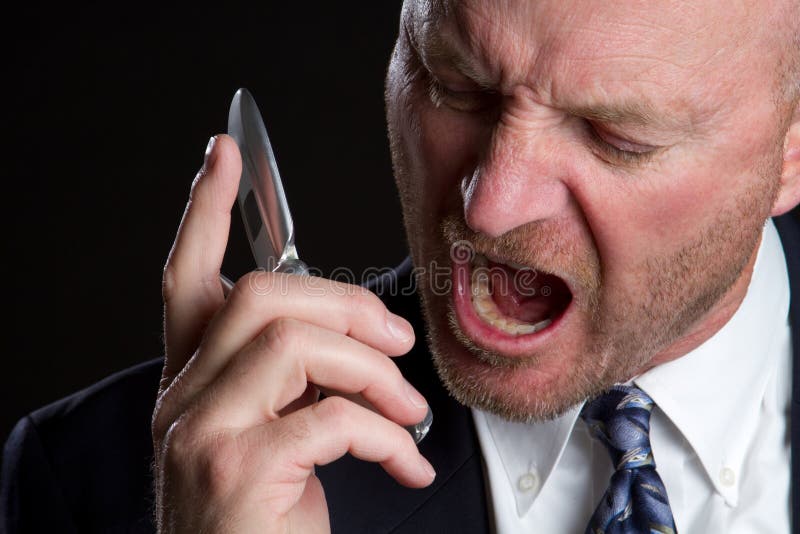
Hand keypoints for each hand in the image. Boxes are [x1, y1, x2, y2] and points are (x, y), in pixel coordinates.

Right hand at [152, 135, 433, 532]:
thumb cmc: (263, 521)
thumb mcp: (273, 437)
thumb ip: (293, 380)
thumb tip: (357, 340)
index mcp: (194, 384)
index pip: (185, 278)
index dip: (203, 211)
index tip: (224, 157)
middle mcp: (185, 400)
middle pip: (259, 296)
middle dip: (346, 306)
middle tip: (394, 342)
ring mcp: (203, 434)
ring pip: (294, 342)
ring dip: (374, 372)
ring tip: (407, 412)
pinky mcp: (238, 472)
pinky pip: (331, 417)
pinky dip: (386, 436)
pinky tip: (404, 463)